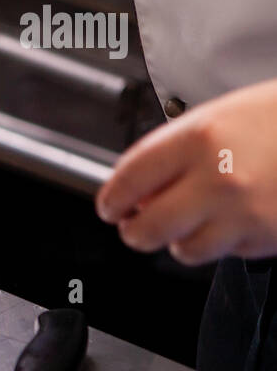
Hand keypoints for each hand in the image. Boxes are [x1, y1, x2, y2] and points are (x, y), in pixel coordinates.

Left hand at [96, 79, 276, 264]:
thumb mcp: (216, 117)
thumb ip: (170, 154)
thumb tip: (137, 195)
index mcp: (197, 139)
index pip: (127, 181)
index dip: (110, 201)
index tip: (109, 207)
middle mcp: (217, 180)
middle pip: (145, 230)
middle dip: (134, 230)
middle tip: (135, 224)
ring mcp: (244, 213)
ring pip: (182, 251)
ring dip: (180, 240)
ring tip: (193, 219)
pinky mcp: (267, 238)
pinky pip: (225, 253)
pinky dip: (222, 242)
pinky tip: (235, 217)